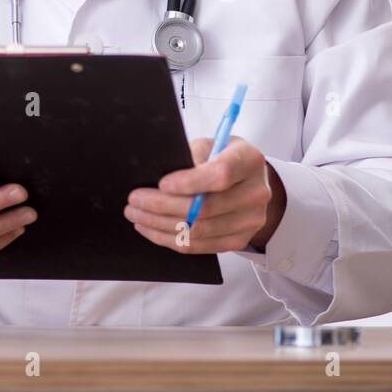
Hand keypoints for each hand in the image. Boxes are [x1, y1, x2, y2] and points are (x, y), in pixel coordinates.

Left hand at [124, 136, 286, 253]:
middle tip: (135, 200)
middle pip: (205, 209)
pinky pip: (199, 246)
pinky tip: (151, 228)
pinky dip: (170, 239)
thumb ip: (192, 155)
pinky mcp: (239, 240)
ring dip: (160, 225)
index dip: (189, 182)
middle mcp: (256, 193)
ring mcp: (250, 221)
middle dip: (162, 206)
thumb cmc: (225, 158)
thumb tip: (160, 174)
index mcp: (250, 161)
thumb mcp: (212, 144)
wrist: (250, 182)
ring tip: (137, 214)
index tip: (161, 184)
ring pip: (198, 231)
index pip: (220, 175)